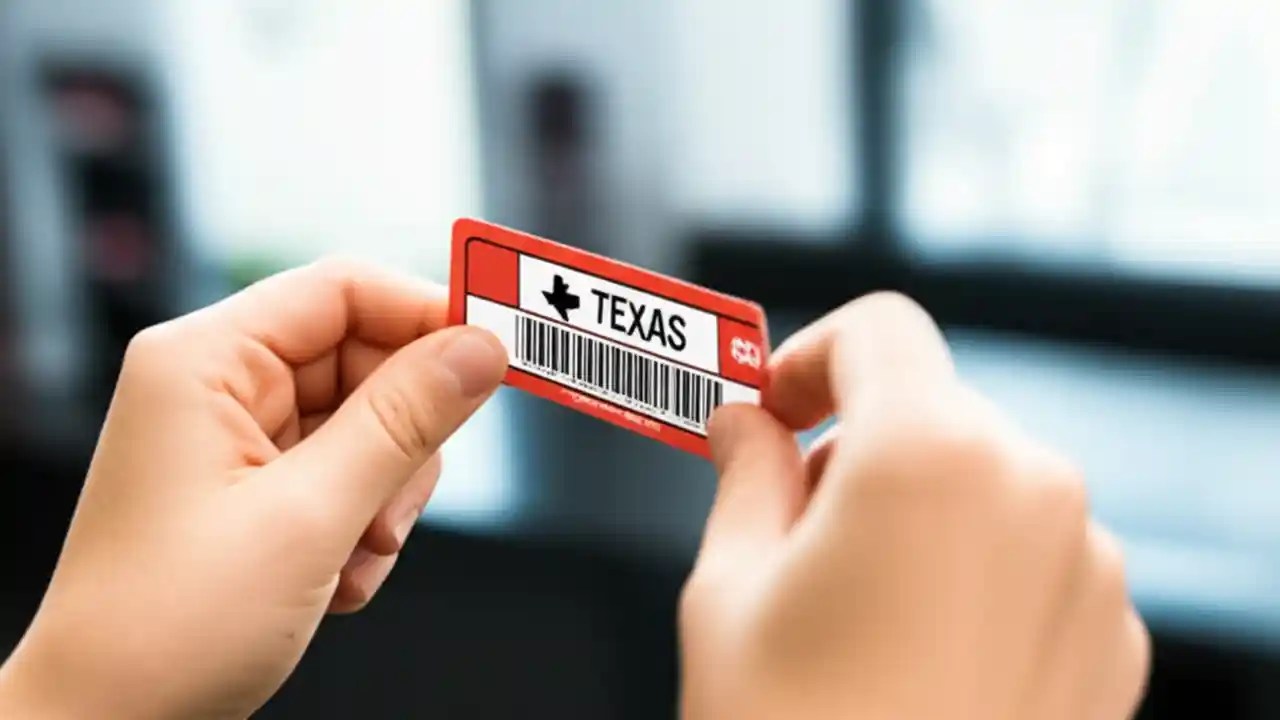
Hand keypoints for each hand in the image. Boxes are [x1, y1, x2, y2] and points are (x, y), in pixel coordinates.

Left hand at [0, 260, 507, 718]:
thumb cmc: (166, 630)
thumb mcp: (309, 518)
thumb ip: (404, 422)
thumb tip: (481, 350)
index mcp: (204, 361)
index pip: (343, 290)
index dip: (427, 314)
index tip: (497, 357)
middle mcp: (218, 387)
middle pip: (366, 362)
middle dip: (401, 440)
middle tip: (396, 510)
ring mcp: (237, 440)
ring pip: (368, 425)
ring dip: (385, 496)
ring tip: (356, 557)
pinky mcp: (255, 489)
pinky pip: (347, 475)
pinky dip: (361, 526)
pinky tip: (335, 579)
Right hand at [680, 293, 1149, 719]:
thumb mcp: (728, 587)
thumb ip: (743, 472)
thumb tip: (743, 422)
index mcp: (931, 455)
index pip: (878, 332)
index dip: (808, 358)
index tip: (771, 411)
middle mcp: (1035, 490)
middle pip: (932, 409)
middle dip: (855, 445)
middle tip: (789, 527)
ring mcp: (1088, 567)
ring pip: (986, 482)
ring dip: (918, 509)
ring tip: (853, 606)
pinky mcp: (1111, 635)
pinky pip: (1035, 556)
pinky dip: (975, 570)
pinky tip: (918, 650)